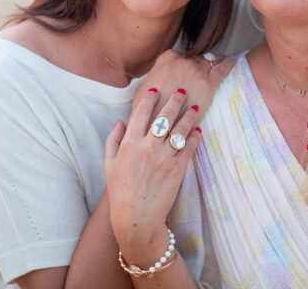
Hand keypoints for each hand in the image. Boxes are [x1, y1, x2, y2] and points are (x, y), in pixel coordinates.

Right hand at [103, 88, 202, 264]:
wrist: (137, 217)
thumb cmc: (121, 191)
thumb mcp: (109, 165)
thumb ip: (113, 141)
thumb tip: (121, 122)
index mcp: (130, 143)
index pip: (141, 112)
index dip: (150, 98)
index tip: (156, 90)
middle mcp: (148, 147)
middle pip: (165, 116)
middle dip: (175, 100)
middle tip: (182, 92)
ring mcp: (164, 157)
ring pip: (180, 129)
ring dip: (189, 116)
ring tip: (195, 108)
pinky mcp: (178, 168)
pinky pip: (189, 146)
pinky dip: (195, 136)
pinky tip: (198, 130)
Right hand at [135, 50, 233, 116]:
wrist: (157, 130)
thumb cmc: (147, 114)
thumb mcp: (142, 93)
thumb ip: (154, 78)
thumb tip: (158, 81)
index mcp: (166, 59)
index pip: (178, 56)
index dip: (182, 64)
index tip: (184, 69)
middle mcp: (182, 61)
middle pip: (195, 58)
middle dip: (197, 65)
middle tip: (201, 70)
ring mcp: (196, 71)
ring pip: (210, 60)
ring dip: (214, 61)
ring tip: (221, 59)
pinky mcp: (209, 84)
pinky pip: (223, 68)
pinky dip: (228, 63)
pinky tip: (232, 60)